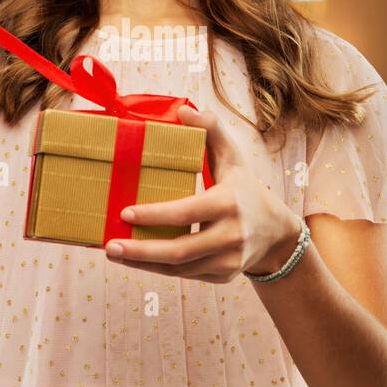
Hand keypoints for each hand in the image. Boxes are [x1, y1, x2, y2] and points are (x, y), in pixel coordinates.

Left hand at [104, 105, 303, 283]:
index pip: (186, 212)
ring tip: (115, 253)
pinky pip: (185, 275)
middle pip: (179, 250)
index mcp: (229, 204)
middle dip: (140, 251)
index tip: (124, 213)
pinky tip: (137, 261)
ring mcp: (228, 260)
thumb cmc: (246, 190)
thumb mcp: (233, 158)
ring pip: (179, 268)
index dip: (155, 215)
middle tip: (110, 246)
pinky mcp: (222, 276)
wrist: (276, 234)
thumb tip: (183, 111)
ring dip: (143, 264)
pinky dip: (158, 269)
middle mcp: (230, 236)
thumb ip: (211, 131)